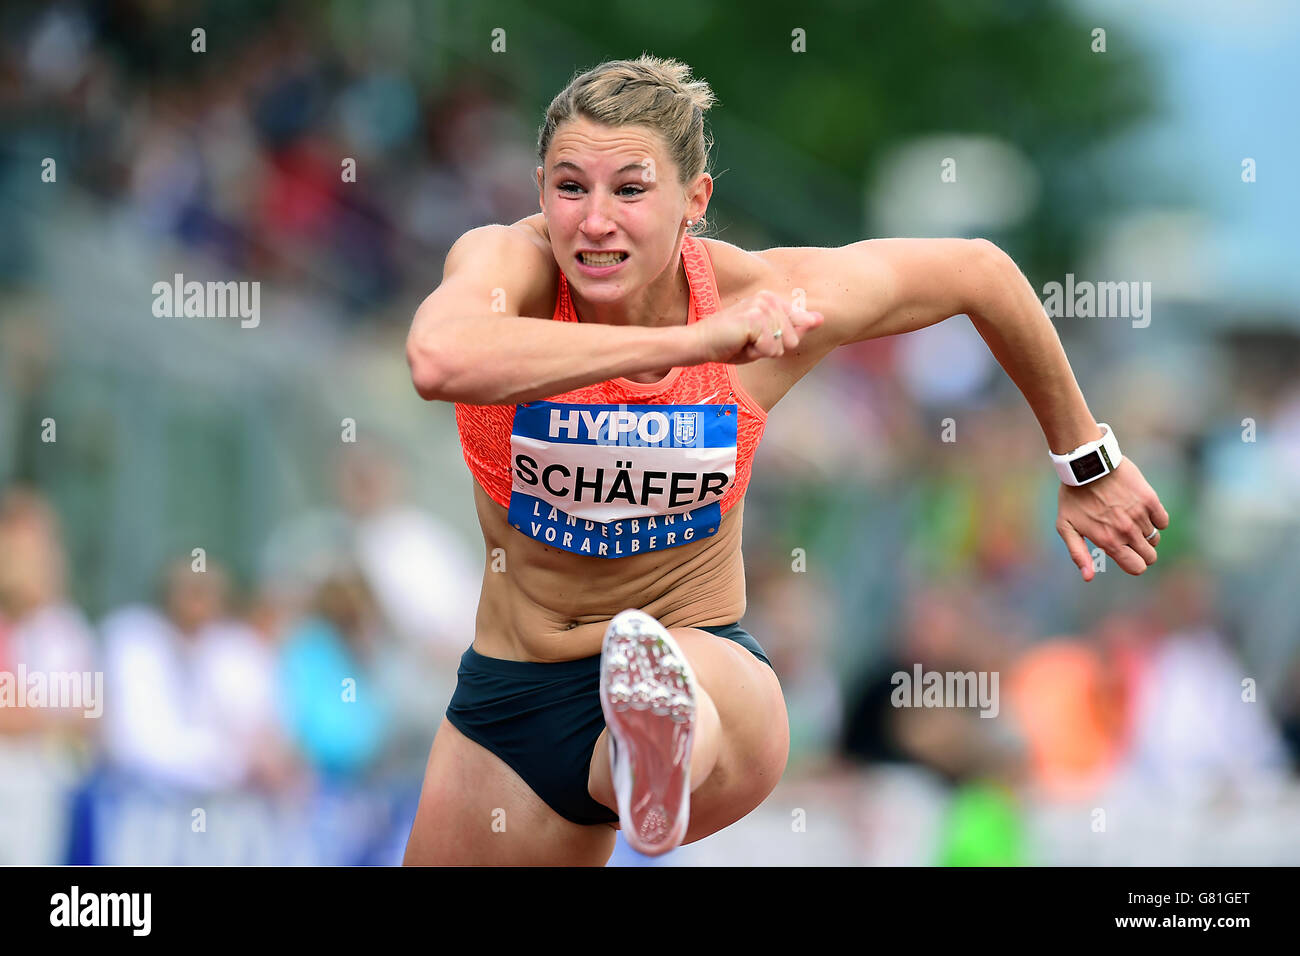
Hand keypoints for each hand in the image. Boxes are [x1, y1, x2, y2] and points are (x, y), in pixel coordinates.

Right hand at [692, 290, 823, 364]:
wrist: (700, 343)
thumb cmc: (730, 343)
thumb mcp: (766, 337)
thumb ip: (795, 327)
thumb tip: (822, 319)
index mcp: (772, 299)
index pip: (798, 324)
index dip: (782, 339)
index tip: (756, 336)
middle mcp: (769, 298)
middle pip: (793, 339)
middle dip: (772, 348)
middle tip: (748, 342)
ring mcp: (762, 307)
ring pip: (783, 345)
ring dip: (763, 352)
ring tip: (744, 343)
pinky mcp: (755, 318)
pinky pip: (770, 349)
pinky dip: (755, 354)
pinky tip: (739, 344)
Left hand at [1055, 458, 1169, 581]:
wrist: (1088, 465)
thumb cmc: (1073, 497)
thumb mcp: (1066, 526)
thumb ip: (1078, 553)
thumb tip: (1089, 577)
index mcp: (1109, 541)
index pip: (1137, 568)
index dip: (1134, 565)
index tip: (1128, 556)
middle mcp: (1127, 531)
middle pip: (1150, 556)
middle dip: (1141, 552)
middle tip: (1128, 539)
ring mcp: (1140, 516)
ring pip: (1154, 538)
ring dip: (1144, 533)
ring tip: (1127, 519)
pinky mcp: (1150, 500)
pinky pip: (1163, 521)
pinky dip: (1156, 519)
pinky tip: (1140, 510)